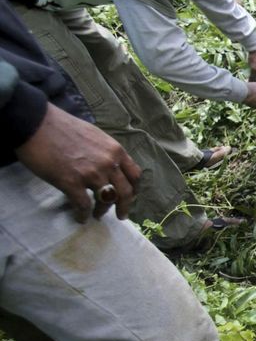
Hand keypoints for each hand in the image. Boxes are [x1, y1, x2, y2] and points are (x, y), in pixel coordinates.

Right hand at [15, 105, 140, 222]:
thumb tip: (108, 165)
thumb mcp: (94, 135)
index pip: (134, 175)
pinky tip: (80, 217)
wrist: (35, 123)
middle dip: (124, 206)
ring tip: (97, 215)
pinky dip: (83, 214)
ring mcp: (91, 174)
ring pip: (106, 200)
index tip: (130, 196)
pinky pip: (83, 205)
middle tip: (120, 215)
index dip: (133, 188)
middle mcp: (108, 163)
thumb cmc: (61, 126)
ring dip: (102, 210)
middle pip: (125, 192)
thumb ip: (105, 151)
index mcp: (115, 150)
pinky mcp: (71, 183)